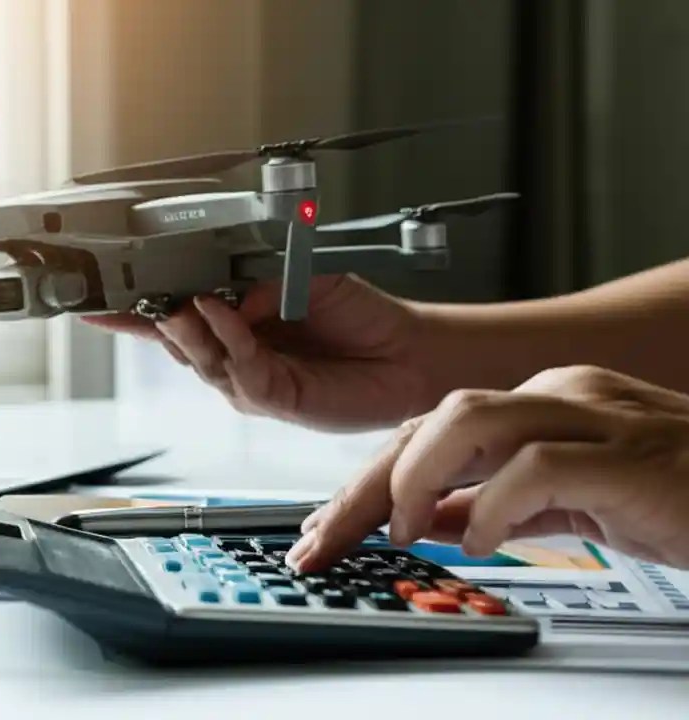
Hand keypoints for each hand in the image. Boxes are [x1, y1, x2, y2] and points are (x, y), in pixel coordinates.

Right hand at [82, 275, 428, 429]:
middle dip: (151, 318)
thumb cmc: (359, 315)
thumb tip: (218, 296)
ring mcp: (250, 381)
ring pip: (202, 359)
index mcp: (233, 324)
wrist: (407, 351)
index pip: (172, 317)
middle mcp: (235, 355)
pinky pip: (241, 368)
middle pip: (177, 341)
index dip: (133, 311)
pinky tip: (221, 315)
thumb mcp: (300, 279)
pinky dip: (228, 338)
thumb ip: (256, 285)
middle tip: (135, 293)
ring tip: (176, 303)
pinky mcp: (274, 398)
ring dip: (187, 328)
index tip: (97, 298)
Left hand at [289, 365, 688, 570]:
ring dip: (418, 478)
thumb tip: (422, 520)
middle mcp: (558, 396)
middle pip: (432, 420)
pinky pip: (535, 468)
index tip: (328, 525)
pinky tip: (479, 539)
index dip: (368, 477)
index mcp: (541, 402)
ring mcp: (592, 419)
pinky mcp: (624, 457)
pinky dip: (492, 506)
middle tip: (328, 536)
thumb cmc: (676, 494)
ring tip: (400, 529)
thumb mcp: (564, 502)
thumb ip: (493, 502)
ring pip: (469, 418)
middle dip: (366, 482)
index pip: (429, 428)